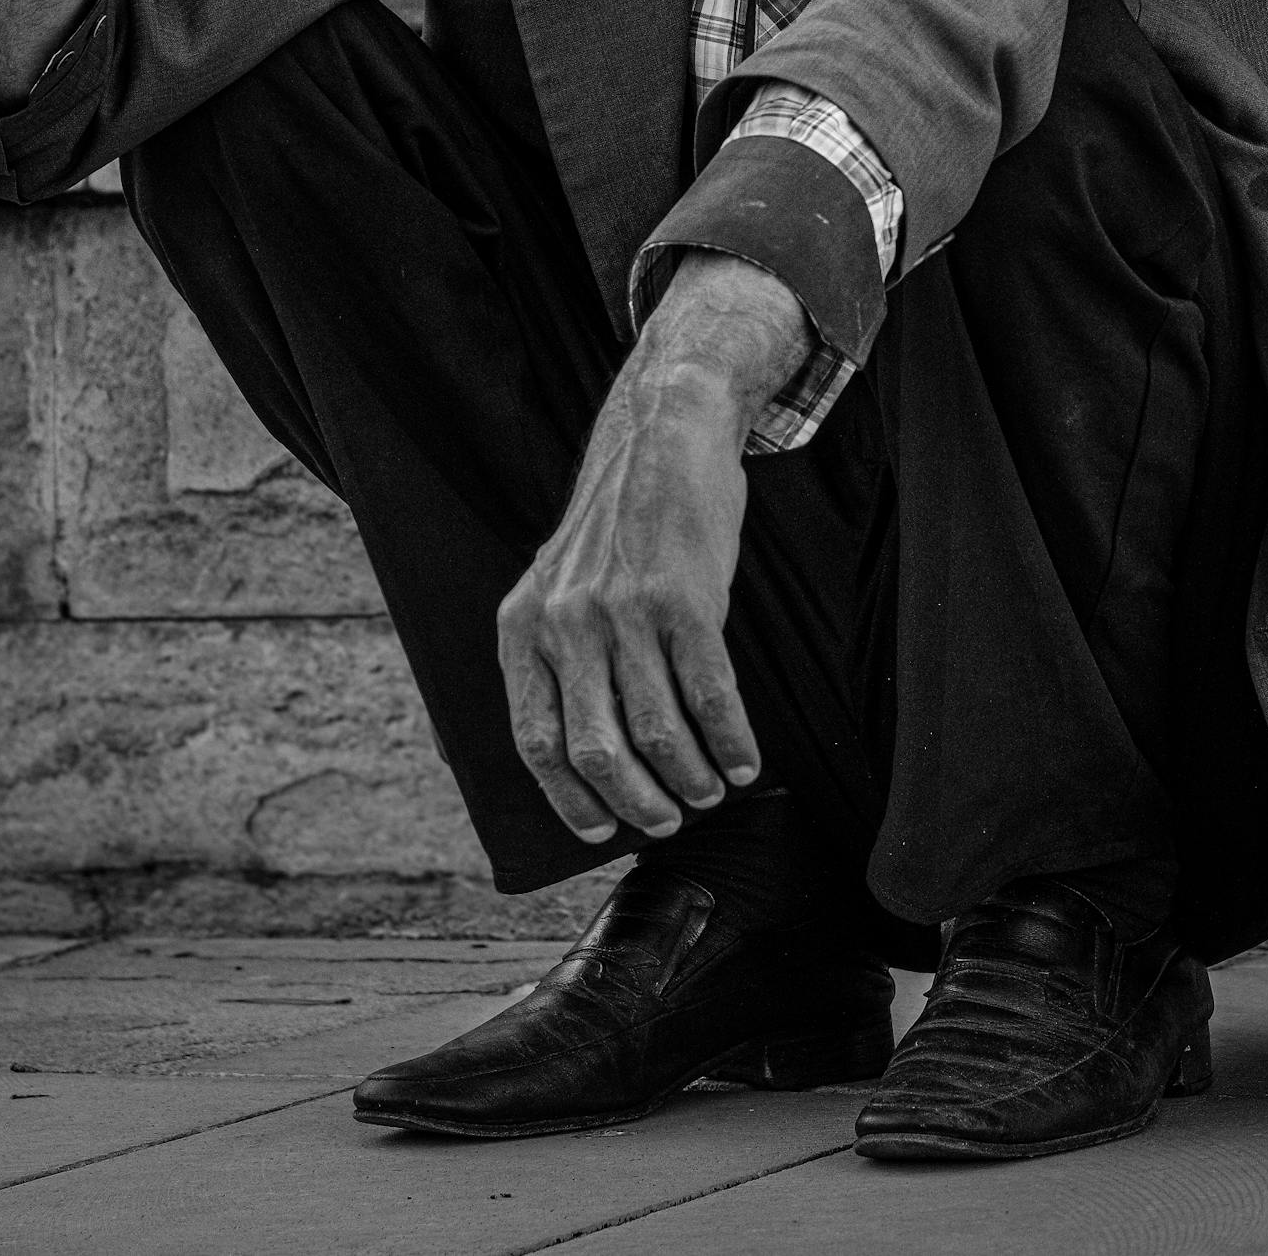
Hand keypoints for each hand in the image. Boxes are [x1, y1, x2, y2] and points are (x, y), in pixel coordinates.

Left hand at [496, 254, 814, 842]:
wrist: (663, 436)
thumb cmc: (617, 521)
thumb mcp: (556, 582)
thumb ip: (553, 653)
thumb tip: (574, 752)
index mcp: (524, 625)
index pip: (535, 740)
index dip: (569, 798)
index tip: (598, 832)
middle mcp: (567, 623)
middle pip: (597, 749)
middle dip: (636, 803)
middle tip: (666, 819)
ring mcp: (626, 611)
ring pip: (657, 731)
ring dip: (688, 778)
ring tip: (708, 792)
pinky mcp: (685, 598)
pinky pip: (710, 694)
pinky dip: (730, 741)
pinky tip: (743, 761)